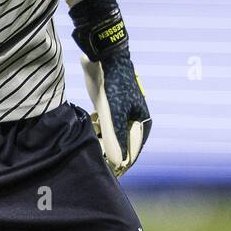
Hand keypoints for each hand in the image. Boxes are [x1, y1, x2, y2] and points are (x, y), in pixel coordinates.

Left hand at [70, 0, 151, 176]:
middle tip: (97, 164)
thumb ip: (114, 138)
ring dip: (102, 142)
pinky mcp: (110, 104)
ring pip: (111, 134)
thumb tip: (118, 163)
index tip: (109, 175)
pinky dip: (97, 130)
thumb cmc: (112, 84)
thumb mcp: (112, 114)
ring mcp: (122, 111)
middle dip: (110, 154)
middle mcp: (135, 117)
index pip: (133, 151)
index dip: (121, 165)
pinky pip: (104, 124)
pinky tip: (88, 132)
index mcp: (142, 121)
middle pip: (122, 144)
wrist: (105, 56)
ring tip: (91, 148)